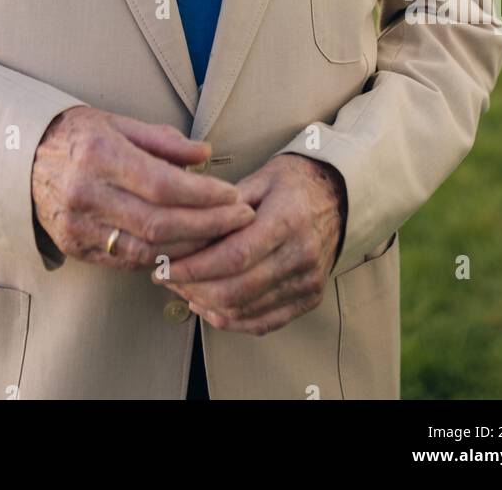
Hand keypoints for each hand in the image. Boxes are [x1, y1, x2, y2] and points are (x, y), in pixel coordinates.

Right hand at [31, 105, 255, 269]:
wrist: (20, 157)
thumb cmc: (77, 135)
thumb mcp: (117, 122)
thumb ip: (162, 140)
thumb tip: (205, 154)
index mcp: (99, 154)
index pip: (163, 185)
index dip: (204, 195)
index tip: (233, 196)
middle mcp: (86, 193)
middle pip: (160, 223)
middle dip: (209, 225)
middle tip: (241, 219)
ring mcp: (77, 225)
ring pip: (147, 249)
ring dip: (191, 247)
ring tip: (222, 237)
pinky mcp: (74, 247)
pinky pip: (127, 260)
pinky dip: (162, 256)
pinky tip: (186, 247)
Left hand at [152, 154, 346, 334]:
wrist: (337, 196)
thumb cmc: (292, 183)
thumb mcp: (259, 179)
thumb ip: (224, 205)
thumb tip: (182, 228)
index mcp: (288, 220)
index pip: (235, 255)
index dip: (194, 267)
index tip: (164, 266)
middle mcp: (301, 255)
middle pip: (237, 289)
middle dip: (193, 288)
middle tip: (165, 277)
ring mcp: (308, 281)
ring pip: (245, 310)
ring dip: (205, 304)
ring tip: (181, 288)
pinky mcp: (309, 298)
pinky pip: (262, 322)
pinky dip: (229, 319)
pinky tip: (206, 305)